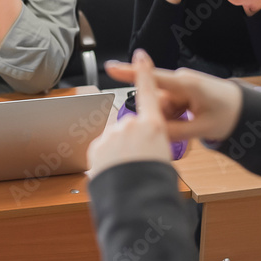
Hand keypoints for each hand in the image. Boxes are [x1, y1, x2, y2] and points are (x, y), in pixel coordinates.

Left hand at [88, 50, 172, 176]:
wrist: (134, 205)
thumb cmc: (154, 184)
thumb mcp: (164, 159)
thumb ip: (151, 144)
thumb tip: (141, 147)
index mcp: (153, 126)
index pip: (148, 91)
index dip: (144, 72)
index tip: (140, 56)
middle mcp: (131, 126)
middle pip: (130, 126)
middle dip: (132, 141)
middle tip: (139, 162)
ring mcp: (111, 135)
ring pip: (115, 140)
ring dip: (118, 153)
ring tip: (126, 173)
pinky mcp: (96, 147)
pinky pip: (103, 151)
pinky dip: (107, 161)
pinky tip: (114, 174)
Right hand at [105, 61, 243, 142]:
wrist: (245, 109)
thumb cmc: (229, 114)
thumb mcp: (203, 128)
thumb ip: (176, 131)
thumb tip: (152, 131)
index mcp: (187, 85)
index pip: (154, 78)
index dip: (131, 72)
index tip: (111, 67)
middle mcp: (181, 81)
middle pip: (155, 100)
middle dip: (161, 117)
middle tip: (180, 131)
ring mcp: (181, 85)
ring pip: (160, 106)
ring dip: (168, 119)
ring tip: (188, 128)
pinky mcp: (181, 90)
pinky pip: (167, 106)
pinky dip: (172, 117)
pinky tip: (186, 124)